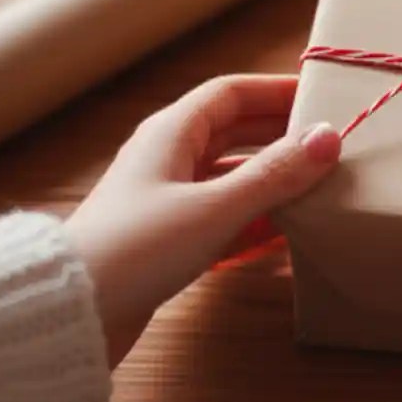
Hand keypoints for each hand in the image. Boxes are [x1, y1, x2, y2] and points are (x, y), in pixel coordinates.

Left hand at [64, 75, 340, 366]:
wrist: (71, 310)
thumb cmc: (137, 247)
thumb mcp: (215, 208)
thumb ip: (274, 174)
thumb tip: (328, 137)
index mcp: (171, 132)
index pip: (232, 93)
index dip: (276, 91)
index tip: (321, 97)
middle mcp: (167, 158)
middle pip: (233, 132)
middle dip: (280, 135)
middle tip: (329, 144)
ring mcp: (165, 199)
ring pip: (229, 176)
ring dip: (270, 180)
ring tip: (317, 188)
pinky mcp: (166, 238)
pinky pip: (221, 216)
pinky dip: (252, 219)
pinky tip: (284, 234)